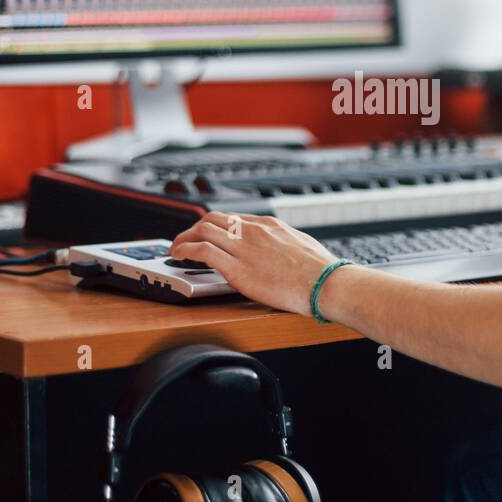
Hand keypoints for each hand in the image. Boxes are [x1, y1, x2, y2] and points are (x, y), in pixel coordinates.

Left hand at [169, 212, 337, 314]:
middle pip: (213, 218)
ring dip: (183, 238)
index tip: (208, 235)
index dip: (215, 226)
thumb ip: (284, 244)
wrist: (325, 283)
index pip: (232, 218)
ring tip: (176, 249)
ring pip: (202, 230)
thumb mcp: (301, 246)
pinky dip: (185, 250)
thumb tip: (281, 250)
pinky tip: (179, 256)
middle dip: (194, 228)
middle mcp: (253, 231)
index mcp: (269, 225)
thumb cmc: (320, 271)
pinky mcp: (236, 267)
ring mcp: (244, 247)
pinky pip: (201, 251)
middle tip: (185, 239)